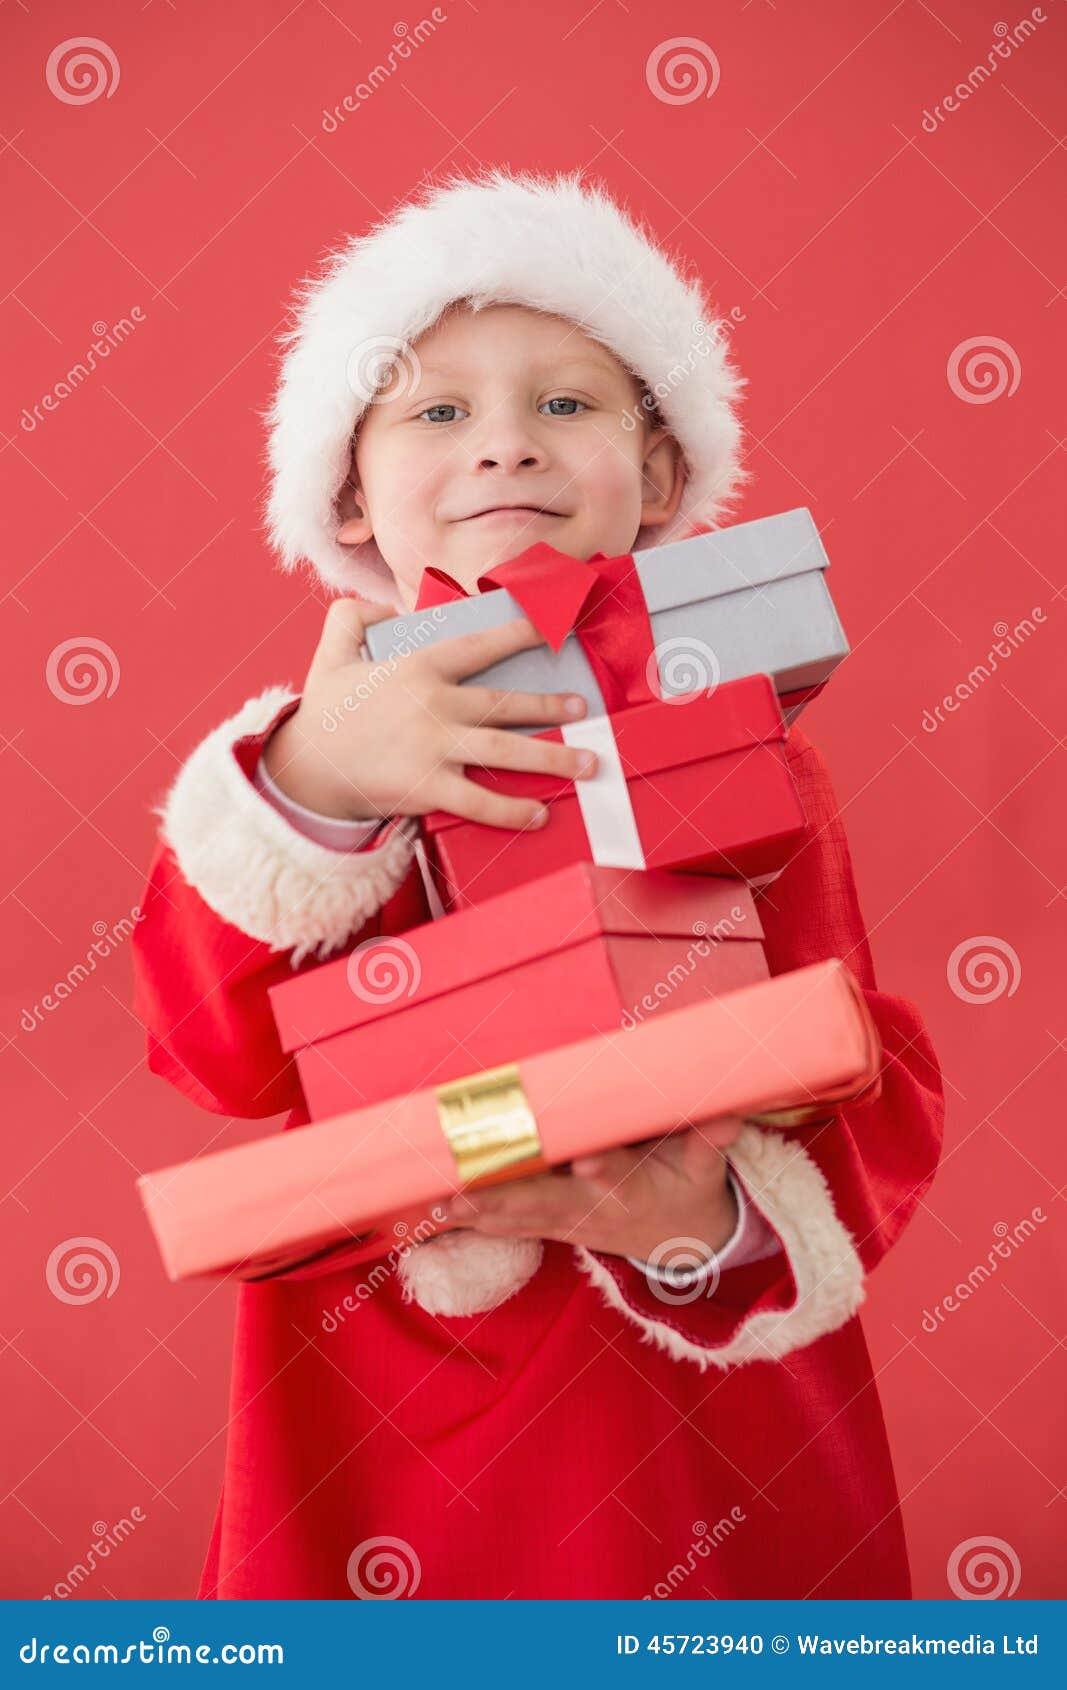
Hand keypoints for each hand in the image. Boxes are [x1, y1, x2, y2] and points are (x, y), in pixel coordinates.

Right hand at [261, 599, 600, 824]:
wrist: (305, 769)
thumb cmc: (325, 712)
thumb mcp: (332, 651)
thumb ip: (354, 616)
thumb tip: (388, 607)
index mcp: (419, 668)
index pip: (480, 644)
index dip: (521, 630)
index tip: (554, 620)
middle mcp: (434, 706)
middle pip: (506, 704)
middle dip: (551, 704)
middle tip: (584, 706)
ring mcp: (434, 749)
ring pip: (507, 752)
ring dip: (553, 757)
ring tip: (589, 762)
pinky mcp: (428, 789)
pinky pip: (481, 802)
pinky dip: (514, 811)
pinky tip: (541, 814)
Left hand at [438, 1116, 745, 1265]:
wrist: (682, 1244)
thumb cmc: (690, 1190)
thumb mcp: (707, 1169)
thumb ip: (711, 1142)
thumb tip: (729, 1114)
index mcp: (635, 1190)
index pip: (617, 1178)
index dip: (603, 1170)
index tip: (585, 1161)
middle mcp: (595, 1210)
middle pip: (548, 1203)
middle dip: (506, 1198)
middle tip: (463, 1195)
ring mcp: (570, 1223)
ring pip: (521, 1218)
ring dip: (479, 1214)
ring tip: (438, 1207)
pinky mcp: (554, 1227)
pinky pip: (510, 1226)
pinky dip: (475, 1223)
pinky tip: (436, 1216)